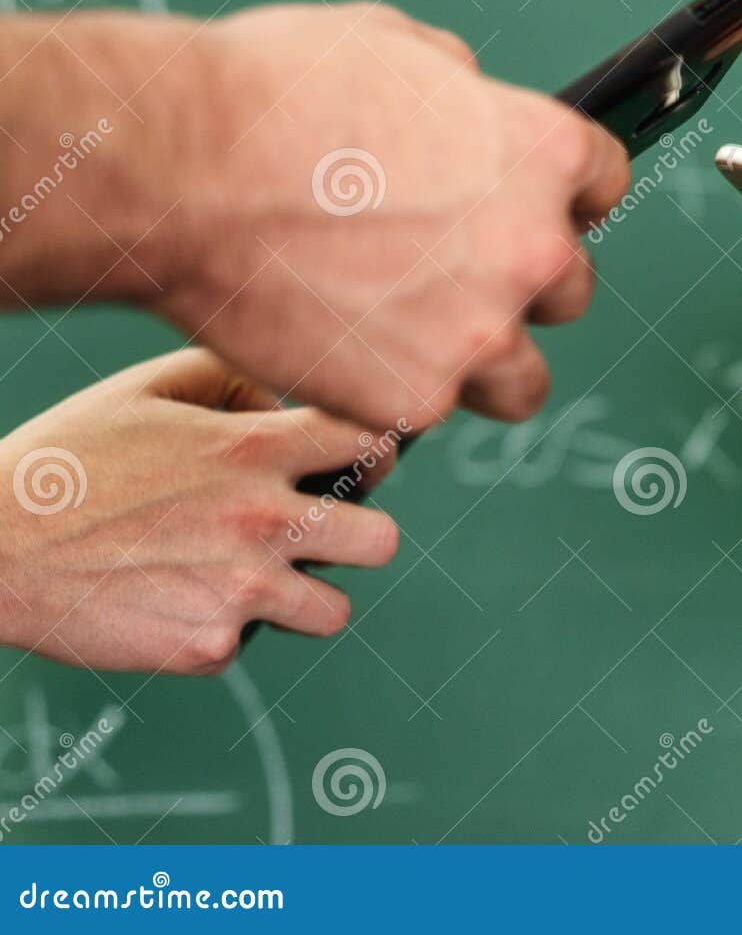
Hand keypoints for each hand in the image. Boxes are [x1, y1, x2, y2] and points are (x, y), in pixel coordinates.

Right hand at [0, 349, 397, 673]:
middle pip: (382, 540)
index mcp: (254, 450)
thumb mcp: (149, 389)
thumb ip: (235, 382)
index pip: (370, 442)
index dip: (376, 450)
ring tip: (250, 575)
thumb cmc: (70, 460)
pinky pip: (247, 641)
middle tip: (321, 531)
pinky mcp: (208, 648)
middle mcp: (261, 522)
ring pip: (332, 610)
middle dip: (359, 534)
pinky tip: (172, 599)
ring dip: (302, 596)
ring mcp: (239, 592)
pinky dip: (221, 627)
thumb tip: (292, 407)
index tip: (361, 460)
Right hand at [139, 3, 628, 428]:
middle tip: (447, 271)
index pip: (602, 185)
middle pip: (571, 286)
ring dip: (484, 363)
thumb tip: (474, 112)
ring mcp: (479, 334)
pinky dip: (394, 392)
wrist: (177, 171)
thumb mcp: (395, 46)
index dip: (561, 196)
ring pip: (522, 379)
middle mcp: (534, 249)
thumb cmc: (270, 93)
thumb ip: (463, 93)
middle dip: (518, 280)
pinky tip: (342, 355)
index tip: (528, 207)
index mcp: (544, 154)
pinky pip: (428, 410)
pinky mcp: (416, 398)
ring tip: (416, 341)